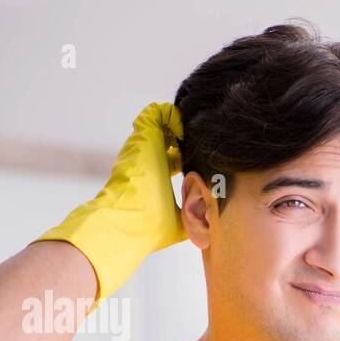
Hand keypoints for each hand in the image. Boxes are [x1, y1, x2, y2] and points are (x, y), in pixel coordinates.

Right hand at [34, 102, 186, 304]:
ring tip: (197, 132)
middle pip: (168, 137)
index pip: (172, 158)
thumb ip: (194, 214)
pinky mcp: (143, 137)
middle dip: (188, 135)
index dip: (189, 154)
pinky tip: (187, 130)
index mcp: (155, 177)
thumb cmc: (150, 228)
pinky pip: (157, 112)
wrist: (127, 223)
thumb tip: (212, 219)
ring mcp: (144, 146)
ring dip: (182, 122)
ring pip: (161, 120)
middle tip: (205, 141)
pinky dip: (174, 114)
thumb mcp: (181, 221)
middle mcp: (148, 158)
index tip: (205, 158)